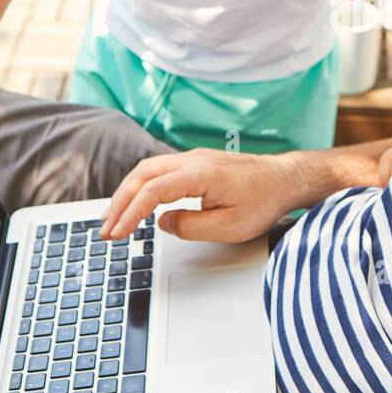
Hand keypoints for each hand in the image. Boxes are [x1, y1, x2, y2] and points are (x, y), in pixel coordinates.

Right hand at [100, 148, 302, 243]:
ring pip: (148, 170)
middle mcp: (192, 161)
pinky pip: (159, 171)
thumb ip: (192, 227)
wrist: (285, 179)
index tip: (118, 233)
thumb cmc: (265, 200)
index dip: (131, 213)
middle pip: (142, 176)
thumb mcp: (231, 226)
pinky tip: (135, 204)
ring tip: (113, 219)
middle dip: (119, 203)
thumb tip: (163, 223)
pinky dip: (141, 187)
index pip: (153, 191)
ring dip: (127, 194)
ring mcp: (193, 159)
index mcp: (200, 174)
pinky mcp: (196, 164)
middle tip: (106, 230)